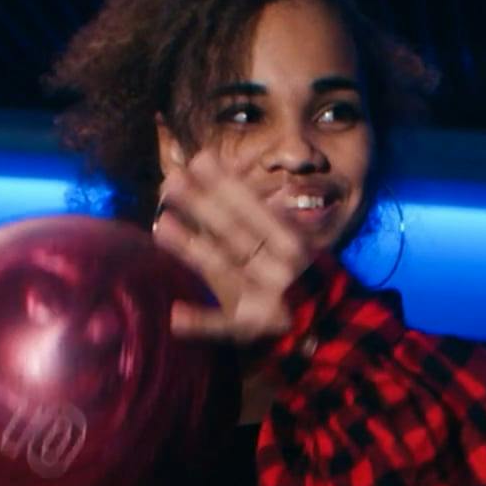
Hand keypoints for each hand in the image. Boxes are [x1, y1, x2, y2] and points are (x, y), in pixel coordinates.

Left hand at [153, 150, 317, 347]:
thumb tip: (246, 184)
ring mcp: (262, 297)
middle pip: (233, 231)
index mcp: (290, 242)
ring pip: (221, 267)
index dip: (226, 185)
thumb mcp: (290, 240)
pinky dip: (200, 322)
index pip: (254, 209)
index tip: (200, 159)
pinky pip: (222, 324)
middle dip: (201, 205)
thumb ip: (266, 215)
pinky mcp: (249, 326)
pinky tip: (176, 317)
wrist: (324, 321)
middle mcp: (278, 266)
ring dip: (191, 247)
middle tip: (170, 180)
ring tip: (161, 227)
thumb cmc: (299, 272)